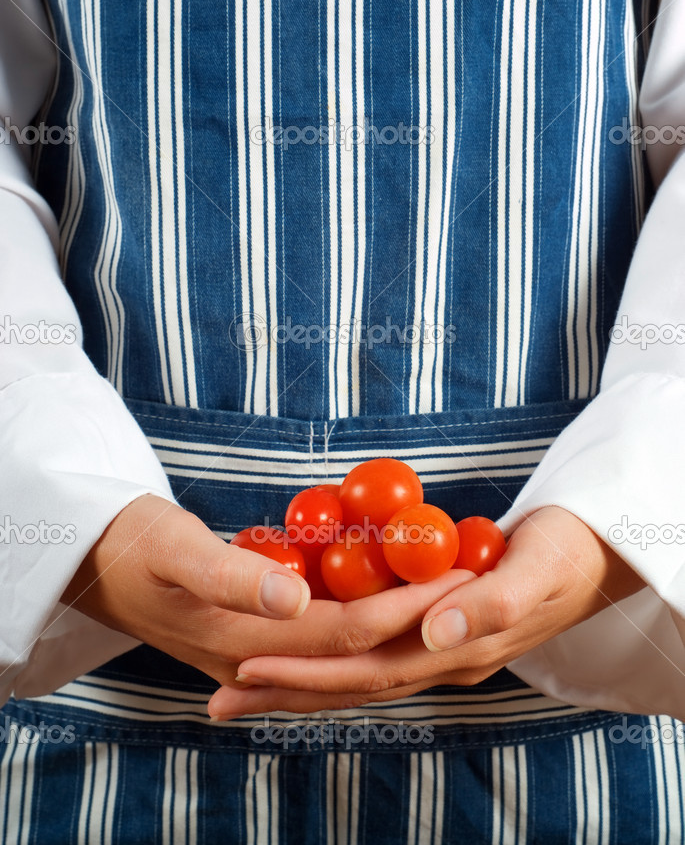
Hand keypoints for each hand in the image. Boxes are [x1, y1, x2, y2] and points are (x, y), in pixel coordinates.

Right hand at [60, 493, 475, 686]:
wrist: (90, 561)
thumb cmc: (132, 545)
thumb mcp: (174, 552)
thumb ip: (232, 578)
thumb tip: (295, 601)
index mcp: (248, 643)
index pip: (348, 633)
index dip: (405, 608)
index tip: (454, 578)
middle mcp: (260, 661)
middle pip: (357, 647)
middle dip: (417, 618)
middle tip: (470, 582)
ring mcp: (255, 655)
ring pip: (342, 648)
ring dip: (394, 622)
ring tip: (444, 592)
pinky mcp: (252, 639)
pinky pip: (319, 637)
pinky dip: (357, 621)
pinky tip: (384, 601)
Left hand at [208, 505, 646, 717]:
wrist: (592, 557)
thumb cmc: (566, 553)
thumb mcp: (538, 569)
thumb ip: (490, 603)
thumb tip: (433, 633)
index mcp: (458, 650)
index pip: (369, 671)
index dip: (309, 674)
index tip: (248, 670)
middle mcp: (441, 662)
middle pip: (352, 686)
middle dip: (286, 693)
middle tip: (218, 698)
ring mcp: (439, 652)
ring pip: (358, 676)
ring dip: (301, 684)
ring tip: (242, 690)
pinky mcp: (437, 631)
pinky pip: (374, 653)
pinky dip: (332, 660)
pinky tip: (301, 653)